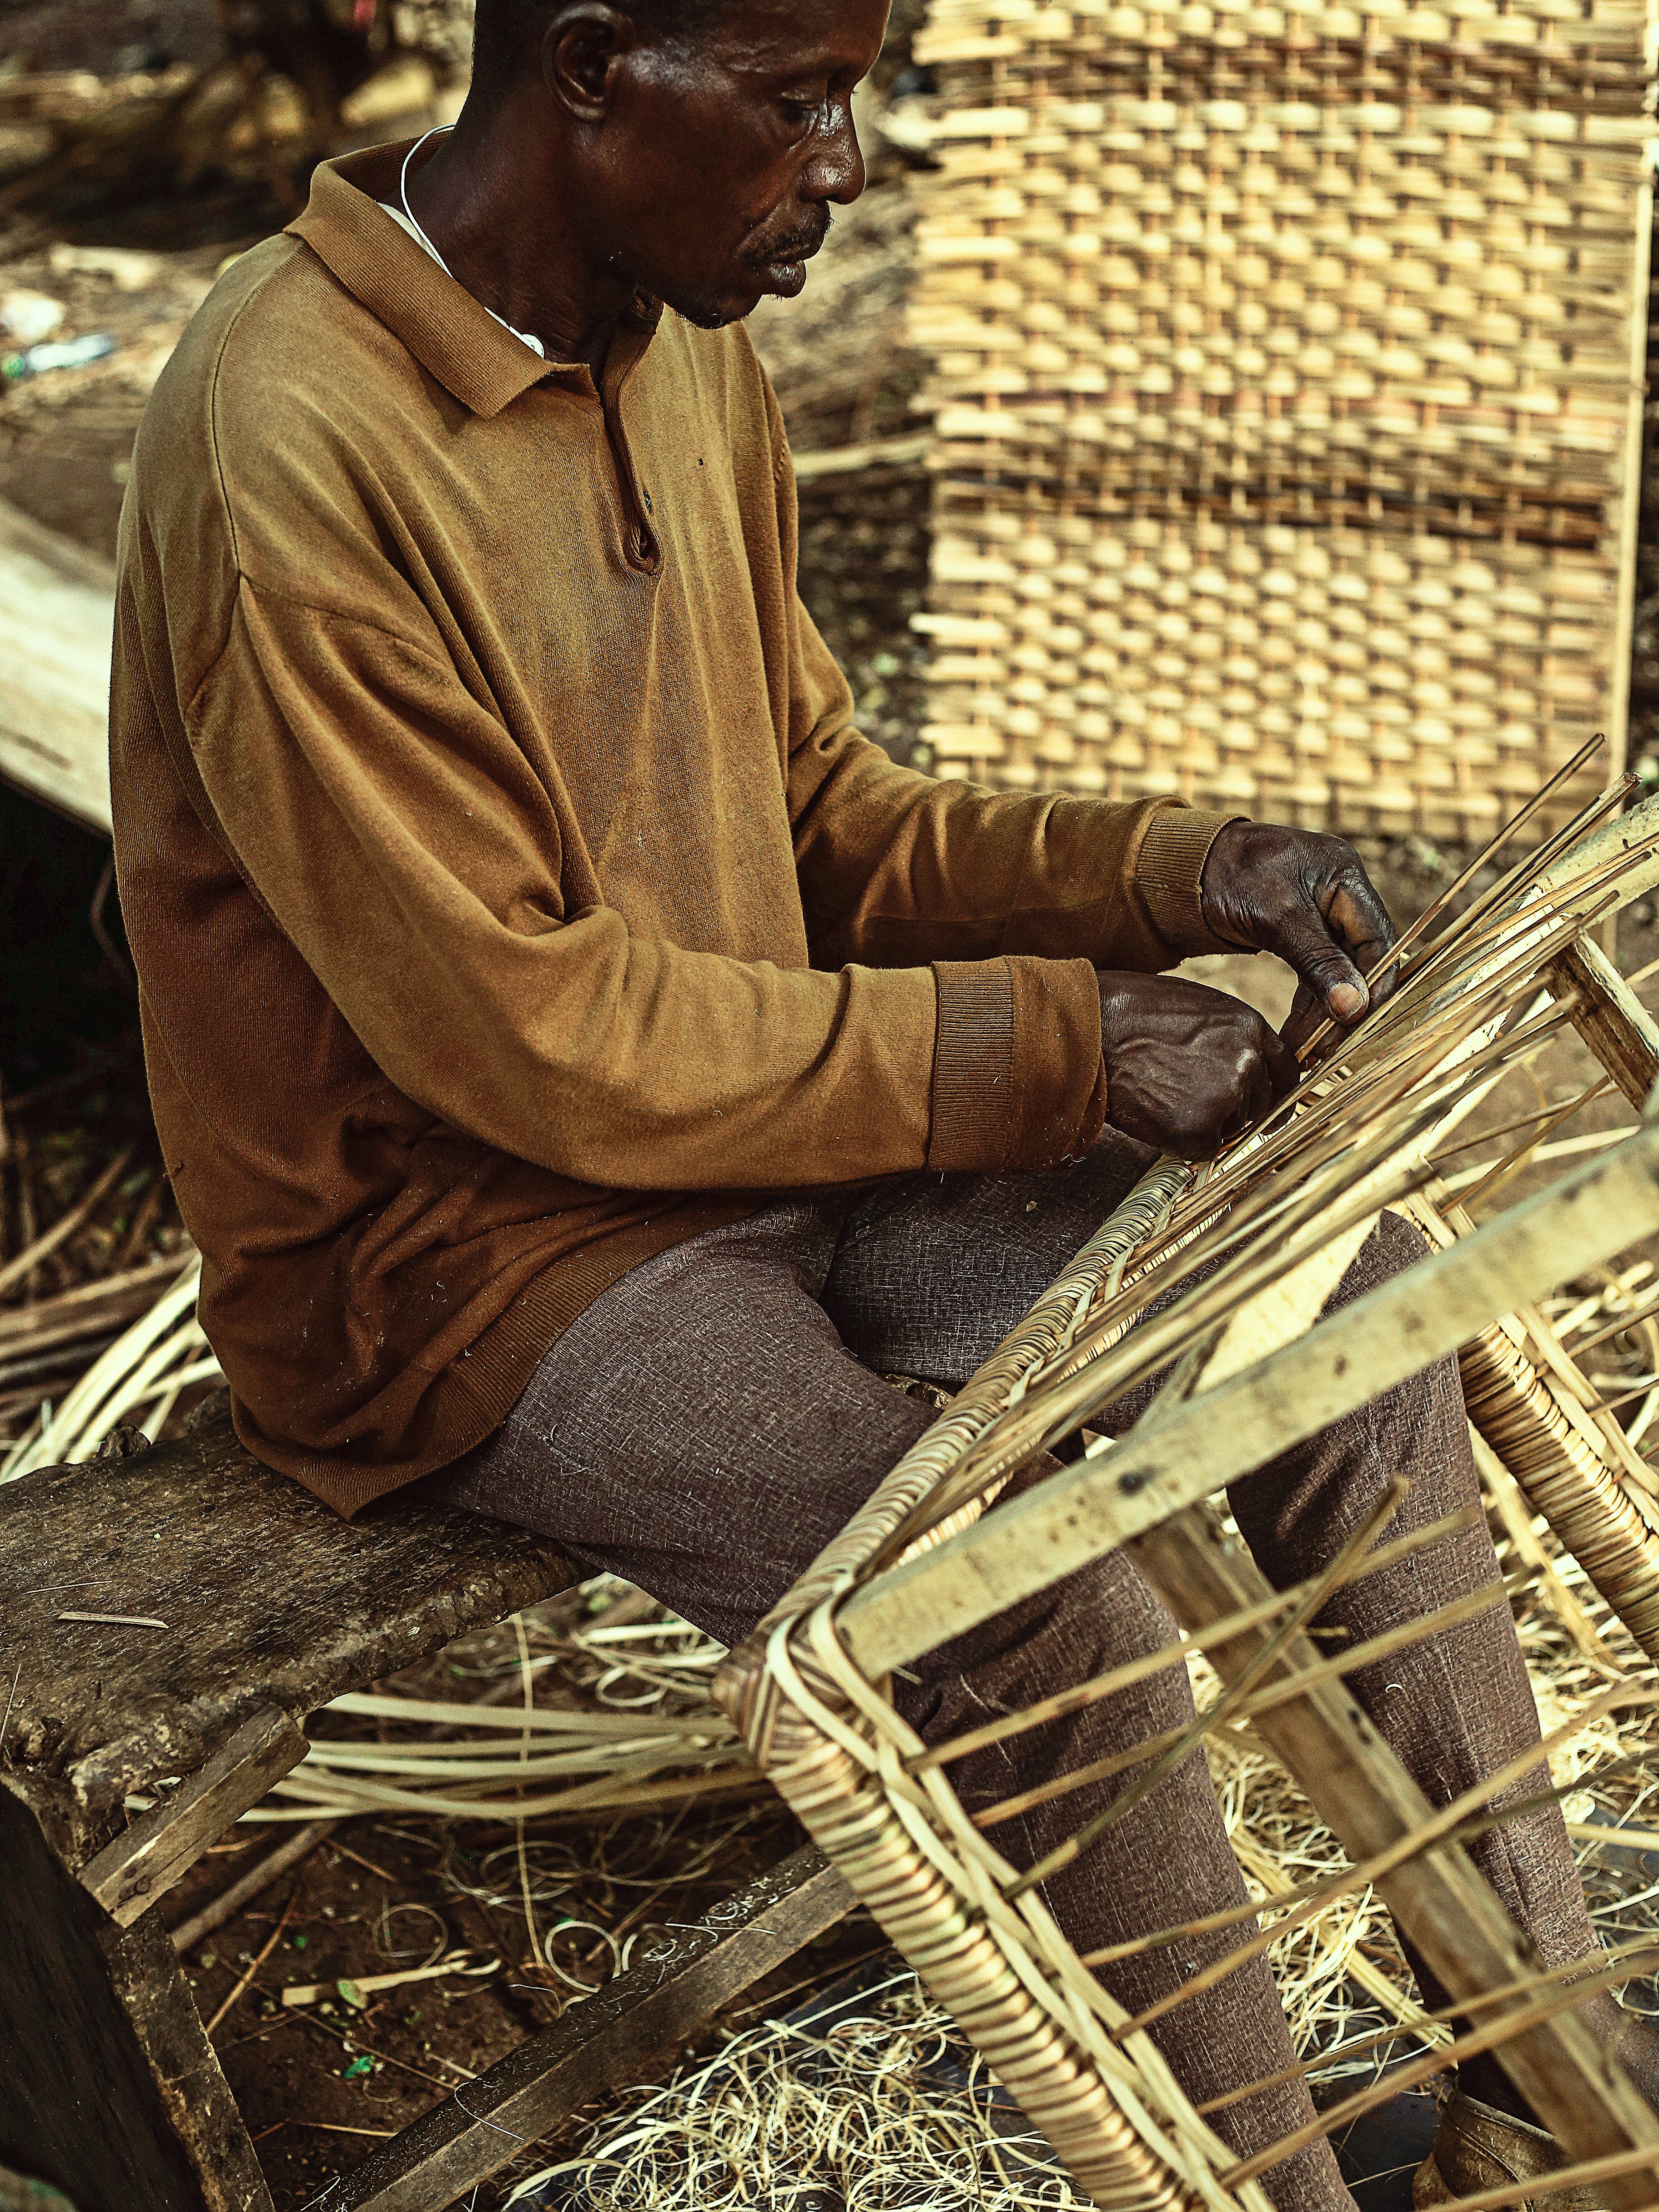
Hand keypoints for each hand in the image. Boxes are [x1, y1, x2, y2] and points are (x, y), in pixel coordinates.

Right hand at [1097, 971, 1296, 1158]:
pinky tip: (1155, 1115)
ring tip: (1161, 1096)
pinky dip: (1181, 1143)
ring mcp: (1226, 1096)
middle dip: (1231, 1110)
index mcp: (1250, 1027)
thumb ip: (1228, 1038)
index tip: (1257, 1103)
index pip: (1286, 1072)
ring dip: (1203, 1124)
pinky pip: (1202, 1150)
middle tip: (1186, 1098)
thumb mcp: (1195, 1009)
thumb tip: (1242, 1067)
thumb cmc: (1129, 1014)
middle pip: (1259, 1106)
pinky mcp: (1198, 1128)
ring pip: (1230, 1128)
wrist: (1086, 1030)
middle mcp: (1248, 1061)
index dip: (1270, 1091)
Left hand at [1200, 822, 1396, 1057]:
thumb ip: (1319, 961)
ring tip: (1308, 1055)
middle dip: (1346, 1008)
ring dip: (1324, 1016)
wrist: (1184, 867)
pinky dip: (1306, 1007)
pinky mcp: (1300, 935)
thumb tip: (1355, 1009)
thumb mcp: (1278, 919)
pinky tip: (1297, 1039)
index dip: (1374, 985)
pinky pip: (1313, 976)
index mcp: (1346, 878)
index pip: (1379, 941)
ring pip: (1335, 974)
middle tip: (1327, 1050)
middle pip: (1360, 962)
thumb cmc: (1230, 876)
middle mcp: (1342, 896)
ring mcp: (1322, 916)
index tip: (1357, 1025)